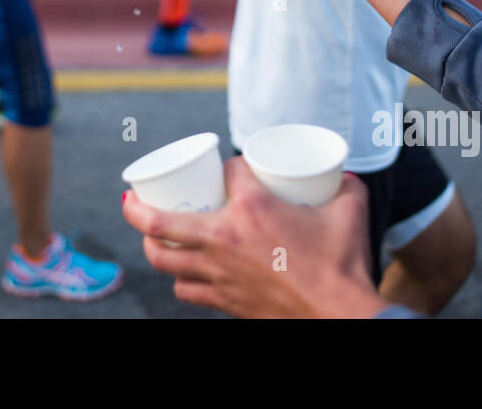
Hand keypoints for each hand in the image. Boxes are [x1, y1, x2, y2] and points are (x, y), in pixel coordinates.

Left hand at [121, 156, 385, 318]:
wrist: (339, 317)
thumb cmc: (343, 265)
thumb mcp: (350, 211)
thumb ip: (346, 186)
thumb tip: (343, 174)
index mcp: (251, 208)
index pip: (226, 171)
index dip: (228, 165)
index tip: (234, 169)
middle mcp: (223, 239)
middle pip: (159, 221)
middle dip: (136, 207)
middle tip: (131, 197)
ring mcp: (219, 274)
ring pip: (163, 260)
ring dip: (151, 245)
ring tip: (150, 235)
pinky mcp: (224, 301)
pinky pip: (185, 290)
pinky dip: (179, 280)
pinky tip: (181, 273)